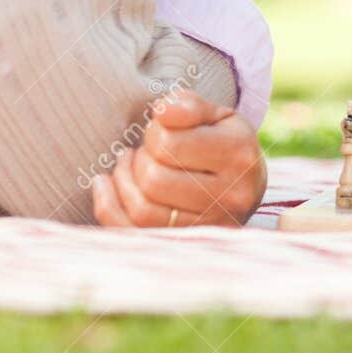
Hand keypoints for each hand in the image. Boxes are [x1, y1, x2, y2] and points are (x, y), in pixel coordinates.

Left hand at [90, 90, 266, 226]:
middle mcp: (231, 197)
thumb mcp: (216, 116)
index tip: (161, 129)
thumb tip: (163, 112)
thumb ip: (189, 106)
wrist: (246, 187)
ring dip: (123, 181)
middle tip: (147, 150)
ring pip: (143, 210)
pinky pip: (132, 233)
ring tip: (129, 164)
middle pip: (154, 180)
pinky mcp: (187, 246)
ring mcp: (209, 227)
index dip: (154, 132)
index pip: (170, 145)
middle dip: (140, 159)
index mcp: (239, 156)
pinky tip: (105, 184)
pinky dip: (108, 207)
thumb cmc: (224, 144)